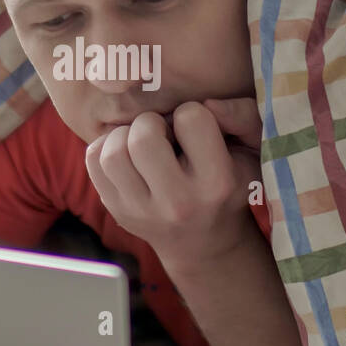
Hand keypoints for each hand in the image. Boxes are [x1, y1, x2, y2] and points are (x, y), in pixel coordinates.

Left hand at [84, 97, 263, 269]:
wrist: (203, 242)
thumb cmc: (229, 185)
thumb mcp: (251, 152)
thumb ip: (244, 116)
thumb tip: (209, 103)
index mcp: (217, 183)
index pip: (190, 118)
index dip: (192, 115)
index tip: (195, 132)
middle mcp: (178, 202)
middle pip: (143, 136)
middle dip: (151, 123)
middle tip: (162, 135)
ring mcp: (142, 211)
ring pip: (112, 152)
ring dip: (125, 136)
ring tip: (141, 145)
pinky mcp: (117, 211)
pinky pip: (94, 161)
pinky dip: (105, 147)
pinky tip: (126, 155)